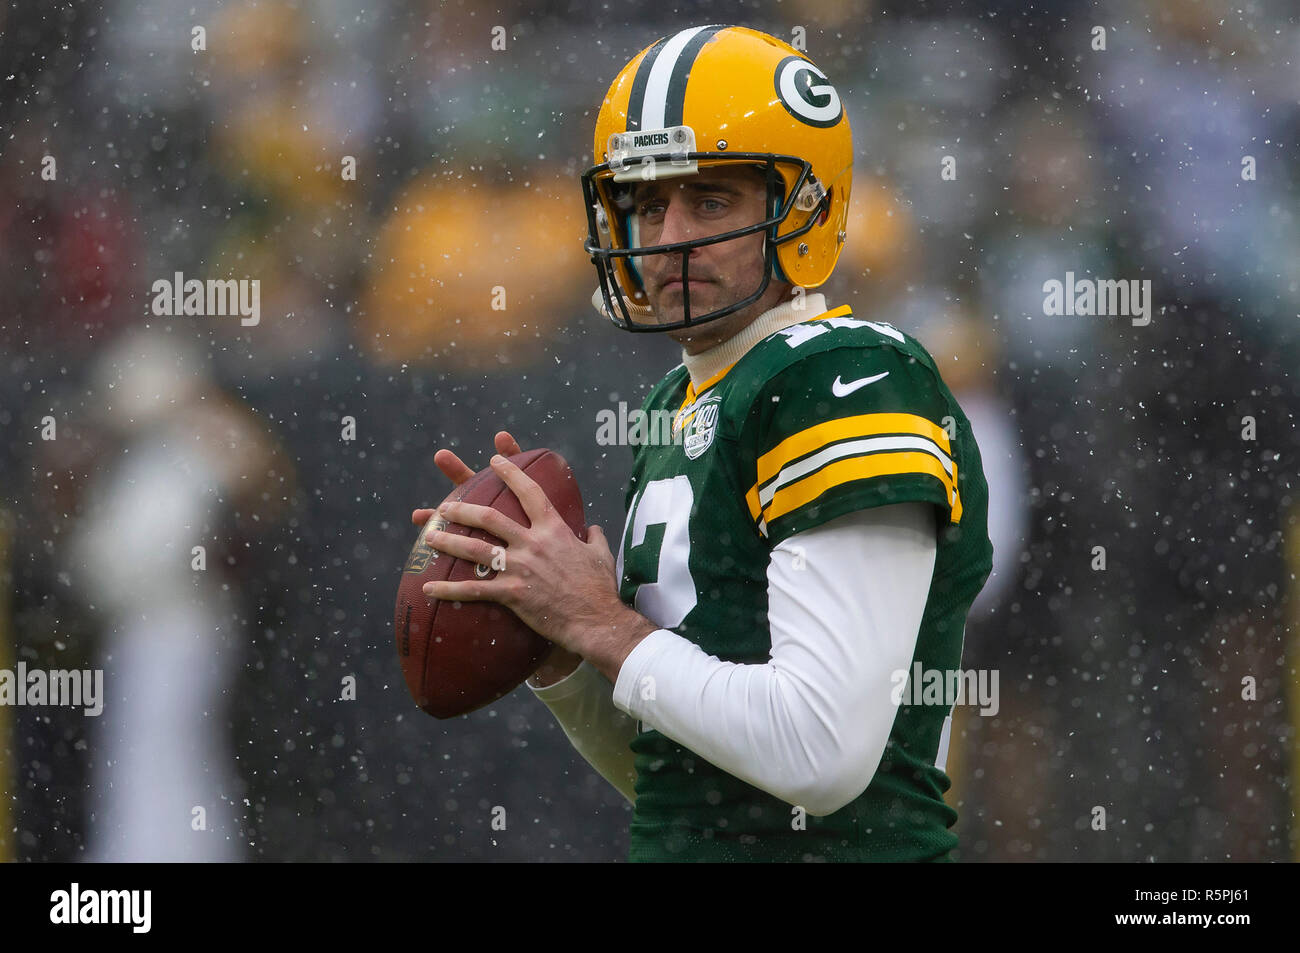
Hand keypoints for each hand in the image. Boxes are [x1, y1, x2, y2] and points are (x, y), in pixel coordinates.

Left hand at [409, 431, 581, 681]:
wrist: (596, 620)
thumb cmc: (599, 587)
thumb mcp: (601, 554)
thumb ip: (594, 537)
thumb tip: (593, 528)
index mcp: (553, 529)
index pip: (530, 492)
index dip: (511, 473)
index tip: (495, 460)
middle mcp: (532, 543)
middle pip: (490, 517)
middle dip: (463, 509)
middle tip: (445, 506)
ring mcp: (520, 568)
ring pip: (475, 549)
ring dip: (448, 541)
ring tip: (428, 537)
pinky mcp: (512, 593)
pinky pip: (474, 590)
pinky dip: (448, 589)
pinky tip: (428, 588)